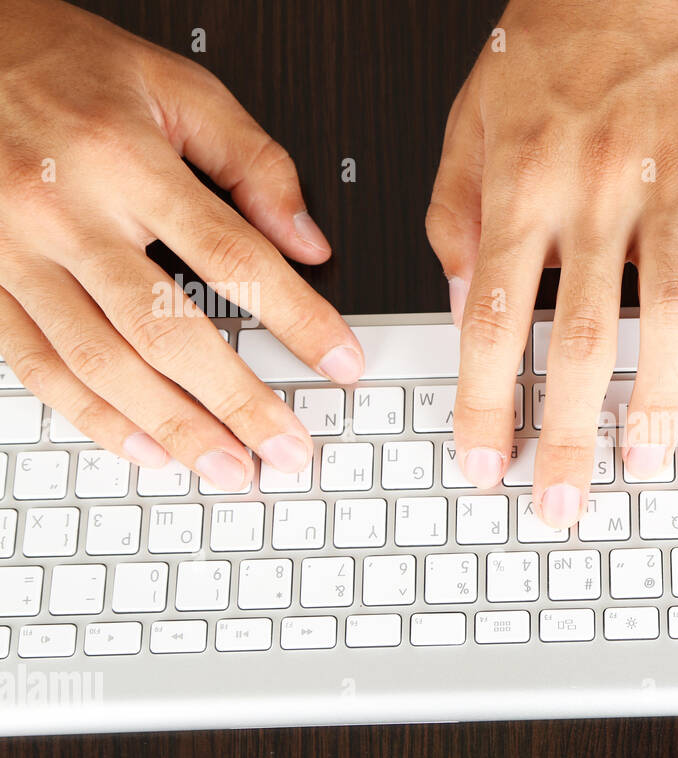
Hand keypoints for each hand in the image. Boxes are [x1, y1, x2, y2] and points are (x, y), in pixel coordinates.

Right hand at [0, 0, 363, 488]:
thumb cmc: (66, 65)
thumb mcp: (175, 84)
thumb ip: (252, 162)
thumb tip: (309, 244)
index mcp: (126, 160)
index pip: (233, 260)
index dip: (297, 320)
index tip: (342, 364)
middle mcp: (66, 214)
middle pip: (166, 331)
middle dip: (236, 403)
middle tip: (287, 452)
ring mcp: (14, 254)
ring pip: (99, 363)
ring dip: (171, 429)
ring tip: (229, 470)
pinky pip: (35, 366)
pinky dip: (92, 417)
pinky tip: (144, 450)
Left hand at [428, 0, 677, 526]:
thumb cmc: (555, 43)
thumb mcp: (469, 122)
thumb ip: (454, 216)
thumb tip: (457, 304)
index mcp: (519, 186)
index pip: (489, 320)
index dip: (485, 404)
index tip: (483, 461)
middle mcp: (592, 196)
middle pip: (578, 343)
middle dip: (567, 437)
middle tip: (563, 504)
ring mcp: (669, 194)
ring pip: (667, 323)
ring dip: (658, 409)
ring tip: (645, 467)